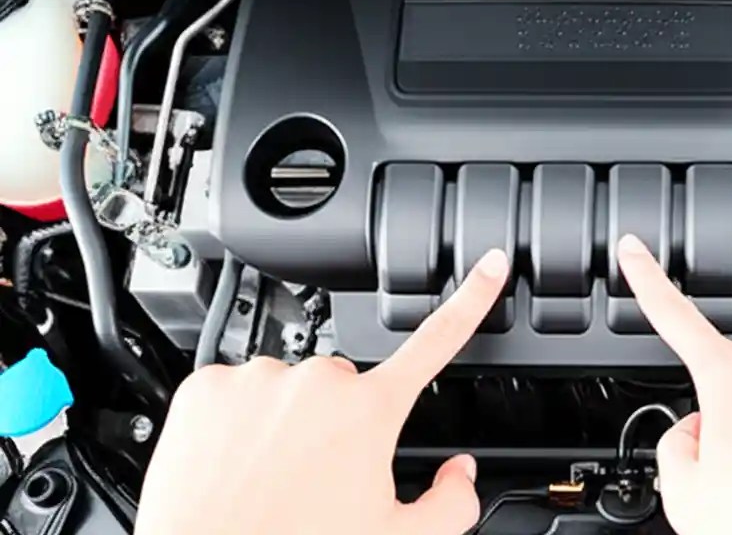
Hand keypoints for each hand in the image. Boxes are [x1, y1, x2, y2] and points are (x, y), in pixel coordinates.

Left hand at [134, 249, 510, 534]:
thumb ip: (449, 504)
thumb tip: (460, 474)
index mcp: (370, 411)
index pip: (438, 340)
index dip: (471, 298)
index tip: (489, 264)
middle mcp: (317, 381)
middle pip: (346, 385)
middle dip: (342, 419)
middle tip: (322, 475)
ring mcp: (258, 378)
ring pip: (289, 388)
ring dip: (286, 421)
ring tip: (270, 476)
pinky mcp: (206, 386)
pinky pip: (236, 392)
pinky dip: (237, 422)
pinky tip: (235, 465)